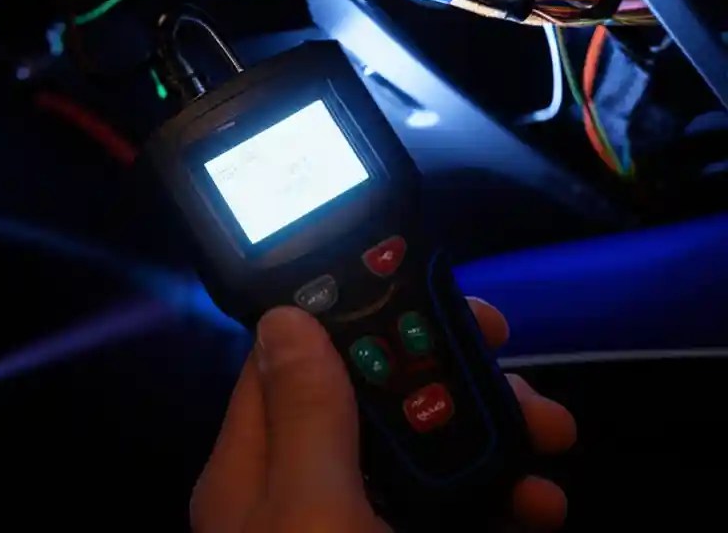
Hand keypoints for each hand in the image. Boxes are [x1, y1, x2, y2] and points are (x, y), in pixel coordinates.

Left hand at [191, 300, 576, 531]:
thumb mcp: (309, 512)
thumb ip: (302, 418)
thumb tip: (284, 317)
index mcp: (252, 472)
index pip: (289, 364)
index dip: (351, 317)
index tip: (422, 291)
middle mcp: (297, 498)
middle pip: (364, 406)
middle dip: (440, 378)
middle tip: (512, 358)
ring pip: (414, 461)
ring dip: (484, 437)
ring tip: (548, 437)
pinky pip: (443, 519)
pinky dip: (493, 504)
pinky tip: (537, 505)